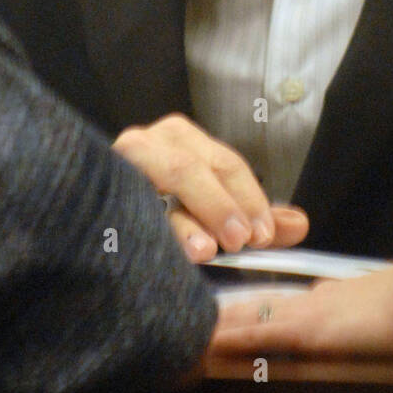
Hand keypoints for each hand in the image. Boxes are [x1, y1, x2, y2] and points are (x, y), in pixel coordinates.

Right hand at [113, 113, 308, 261]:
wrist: (93, 216)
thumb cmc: (162, 212)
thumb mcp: (215, 211)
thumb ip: (255, 218)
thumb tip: (299, 224)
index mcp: (179, 139)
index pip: (224, 163)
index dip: (248, 198)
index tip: (263, 234)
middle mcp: (146, 142)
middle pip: (188, 170)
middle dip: (220, 206)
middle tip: (242, 242)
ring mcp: (115, 164)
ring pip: (154, 186)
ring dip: (183, 221)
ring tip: (205, 250)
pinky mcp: (96, 192)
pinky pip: (122, 208)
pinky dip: (146, 232)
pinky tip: (161, 254)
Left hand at [211, 263, 392, 358]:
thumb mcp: (386, 296)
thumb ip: (362, 298)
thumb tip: (343, 296)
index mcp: (330, 298)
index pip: (283, 304)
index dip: (256, 309)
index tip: (233, 312)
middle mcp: (313, 303)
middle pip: (261, 307)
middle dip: (231, 314)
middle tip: (198, 314)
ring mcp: (308, 314)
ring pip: (254, 317)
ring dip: (225, 324)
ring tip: (192, 326)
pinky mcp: (309, 331)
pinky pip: (262, 334)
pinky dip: (236, 339)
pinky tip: (213, 342)